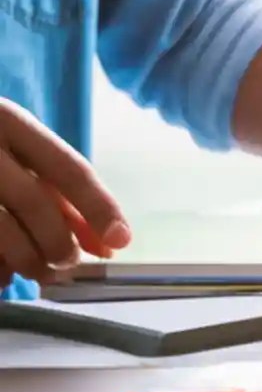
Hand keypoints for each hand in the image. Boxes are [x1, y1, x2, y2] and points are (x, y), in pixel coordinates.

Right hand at [0, 99, 130, 282]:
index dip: (99, 208)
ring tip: (39, 269)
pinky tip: (2, 272)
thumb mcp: (15, 153)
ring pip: (1, 231)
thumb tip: (108, 240)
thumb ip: (60, 193)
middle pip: (34, 203)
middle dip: (60, 244)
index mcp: (7, 119)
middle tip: (68, 262)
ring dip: (29, 261)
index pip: (68, 166)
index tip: (121, 241)